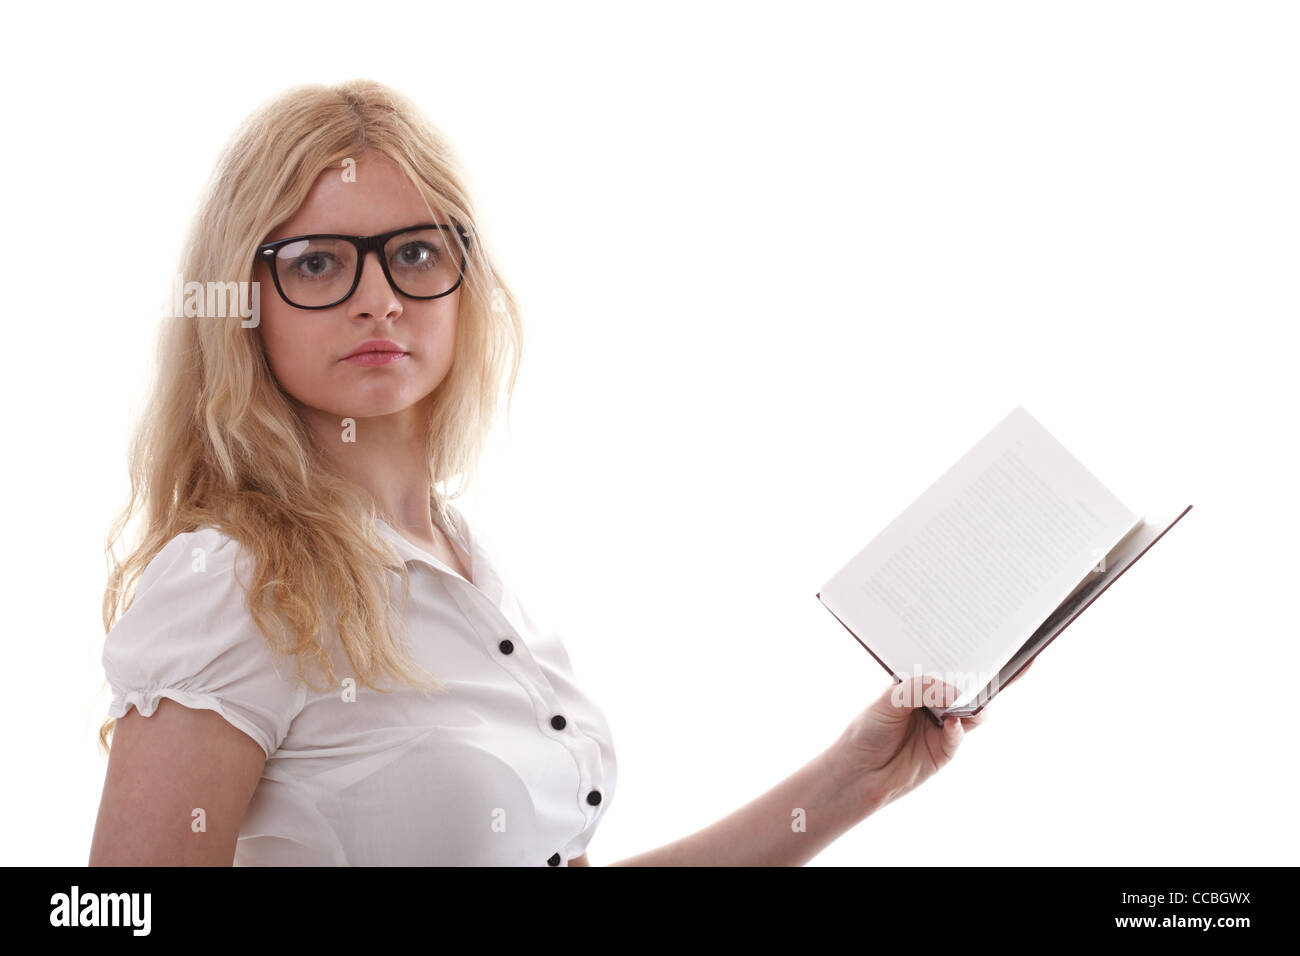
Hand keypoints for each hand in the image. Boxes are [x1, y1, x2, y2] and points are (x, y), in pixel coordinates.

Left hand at [832, 661, 1032, 814]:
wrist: (859, 774)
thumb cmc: (867, 730)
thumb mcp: (888, 702)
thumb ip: (920, 691)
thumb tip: (954, 690)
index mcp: (918, 684)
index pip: (943, 665)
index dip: (959, 654)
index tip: (977, 639)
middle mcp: (933, 702)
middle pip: (963, 687)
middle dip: (980, 676)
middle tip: (998, 660)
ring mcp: (942, 725)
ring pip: (970, 711)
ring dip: (977, 703)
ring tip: (979, 693)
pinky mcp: (945, 749)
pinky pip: (958, 735)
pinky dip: (958, 728)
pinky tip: (952, 723)